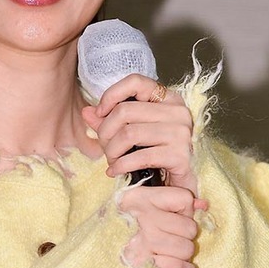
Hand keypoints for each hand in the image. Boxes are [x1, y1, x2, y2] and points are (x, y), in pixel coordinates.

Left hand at [81, 73, 205, 267]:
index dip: (111, 95)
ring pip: (129, 133)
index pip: (136, 81)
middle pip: (125, 111)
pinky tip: (115, 171)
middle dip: (105, 131)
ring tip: (111, 160)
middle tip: (104, 146)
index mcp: (168, 99)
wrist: (178, 186)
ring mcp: (182, 133)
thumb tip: (86, 112)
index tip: (100, 112)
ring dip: (112, 151)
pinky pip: (140, 157)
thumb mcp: (129, 134)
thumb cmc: (154, 155)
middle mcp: (178, 112)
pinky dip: (121, 165)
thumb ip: (108, 121)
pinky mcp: (181, 155)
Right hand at [117, 184, 198, 267]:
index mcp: (139, 197)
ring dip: (182, 254)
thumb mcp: (141, 206)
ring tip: (168, 252)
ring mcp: (141, 241)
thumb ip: (173, 202)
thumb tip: (202, 204)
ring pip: (186, 248)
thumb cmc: (123, 228)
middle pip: (189, 227)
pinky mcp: (142, 264)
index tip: (172, 216)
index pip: (184, 199)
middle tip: (170, 238)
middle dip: (184, 236)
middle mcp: (141, 216)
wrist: (96, 254)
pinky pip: (178, 267)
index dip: (184, 211)